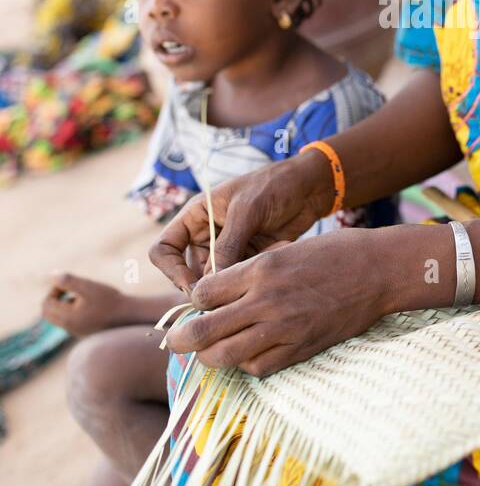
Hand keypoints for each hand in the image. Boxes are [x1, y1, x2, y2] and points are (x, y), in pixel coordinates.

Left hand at [42, 273, 129, 335]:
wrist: (130, 316)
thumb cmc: (109, 300)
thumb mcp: (87, 286)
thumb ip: (68, 281)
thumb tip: (51, 276)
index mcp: (67, 318)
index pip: (46, 304)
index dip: (54, 290)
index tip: (69, 284)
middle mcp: (69, 327)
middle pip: (48, 313)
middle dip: (55, 298)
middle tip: (71, 289)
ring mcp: (76, 331)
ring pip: (58, 317)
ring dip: (64, 304)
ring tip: (83, 296)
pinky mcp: (84, 332)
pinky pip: (69, 321)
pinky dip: (73, 310)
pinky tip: (91, 304)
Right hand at [149, 150, 333, 294]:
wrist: (310, 187)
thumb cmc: (274, 186)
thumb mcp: (248, 211)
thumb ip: (228, 246)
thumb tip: (211, 284)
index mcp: (195, 217)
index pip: (163, 249)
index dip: (171, 270)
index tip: (192, 286)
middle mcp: (205, 236)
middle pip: (188, 273)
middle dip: (203, 287)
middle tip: (225, 298)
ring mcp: (226, 251)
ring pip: (214, 282)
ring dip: (229, 287)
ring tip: (251, 281)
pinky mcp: (247, 262)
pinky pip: (238, 281)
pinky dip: (249, 281)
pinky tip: (269, 269)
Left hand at [163, 229, 390, 376]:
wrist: (379, 271)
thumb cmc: (334, 253)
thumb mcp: (285, 248)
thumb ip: (250, 271)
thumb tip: (220, 290)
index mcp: (260, 268)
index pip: (203, 294)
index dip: (194, 301)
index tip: (199, 304)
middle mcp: (266, 300)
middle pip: (203, 331)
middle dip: (181, 340)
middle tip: (175, 342)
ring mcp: (283, 328)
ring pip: (224, 357)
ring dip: (210, 357)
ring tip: (208, 354)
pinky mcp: (300, 349)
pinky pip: (258, 367)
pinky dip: (246, 364)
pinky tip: (247, 355)